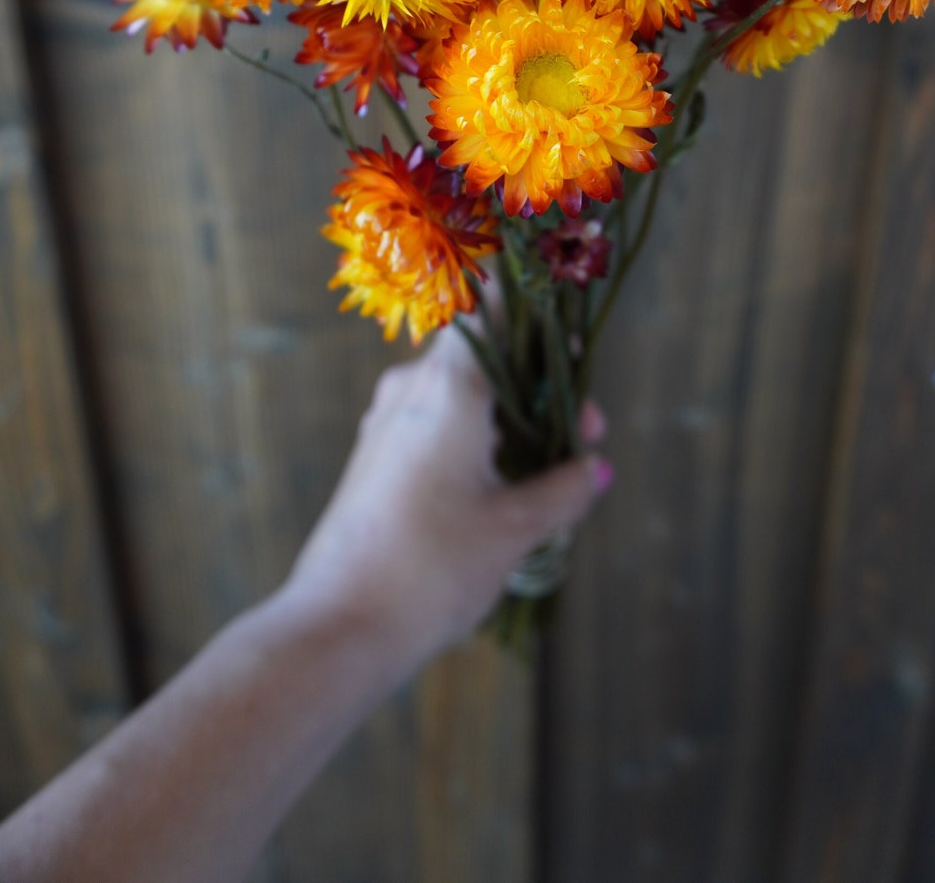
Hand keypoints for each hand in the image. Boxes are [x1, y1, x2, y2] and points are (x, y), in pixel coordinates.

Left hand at [280, 323, 610, 669]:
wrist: (338, 626)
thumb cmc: (431, 569)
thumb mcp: (514, 528)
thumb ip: (565, 488)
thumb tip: (595, 468)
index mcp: (448, 386)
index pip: (495, 308)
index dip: (540, 316)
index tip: (573, 348)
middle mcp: (412, 387)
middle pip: (487, 357)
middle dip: (540, 387)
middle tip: (584, 435)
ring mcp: (388, 420)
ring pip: (463, 394)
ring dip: (511, 418)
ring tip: (552, 471)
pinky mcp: (376, 455)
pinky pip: (437, 423)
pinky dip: (477, 438)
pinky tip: (505, 486)